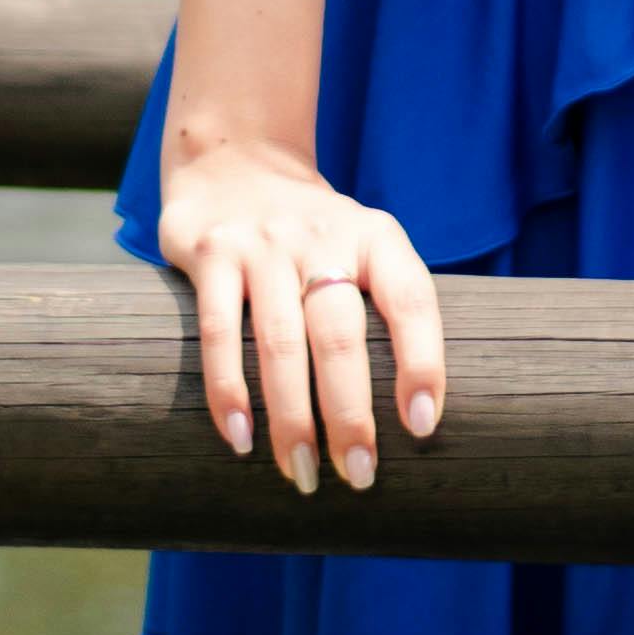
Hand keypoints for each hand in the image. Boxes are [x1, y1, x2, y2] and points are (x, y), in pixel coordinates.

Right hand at [156, 133, 444, 497]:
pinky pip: (219, 332)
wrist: (234, 159)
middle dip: (350, 413)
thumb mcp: (361, 246)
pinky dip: (229, 390)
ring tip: (300, 474)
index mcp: (374, 236)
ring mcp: (264, 245)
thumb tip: (411, 419)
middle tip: (358, 475)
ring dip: (290, 417)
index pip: (410, 298)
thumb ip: (383, 310)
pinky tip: (240, 438)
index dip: (422, 361)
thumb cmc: (314, 233)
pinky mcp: (211, 253)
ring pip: (280, 341)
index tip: (421, 427)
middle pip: (340, 333)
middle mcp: (322, 237)